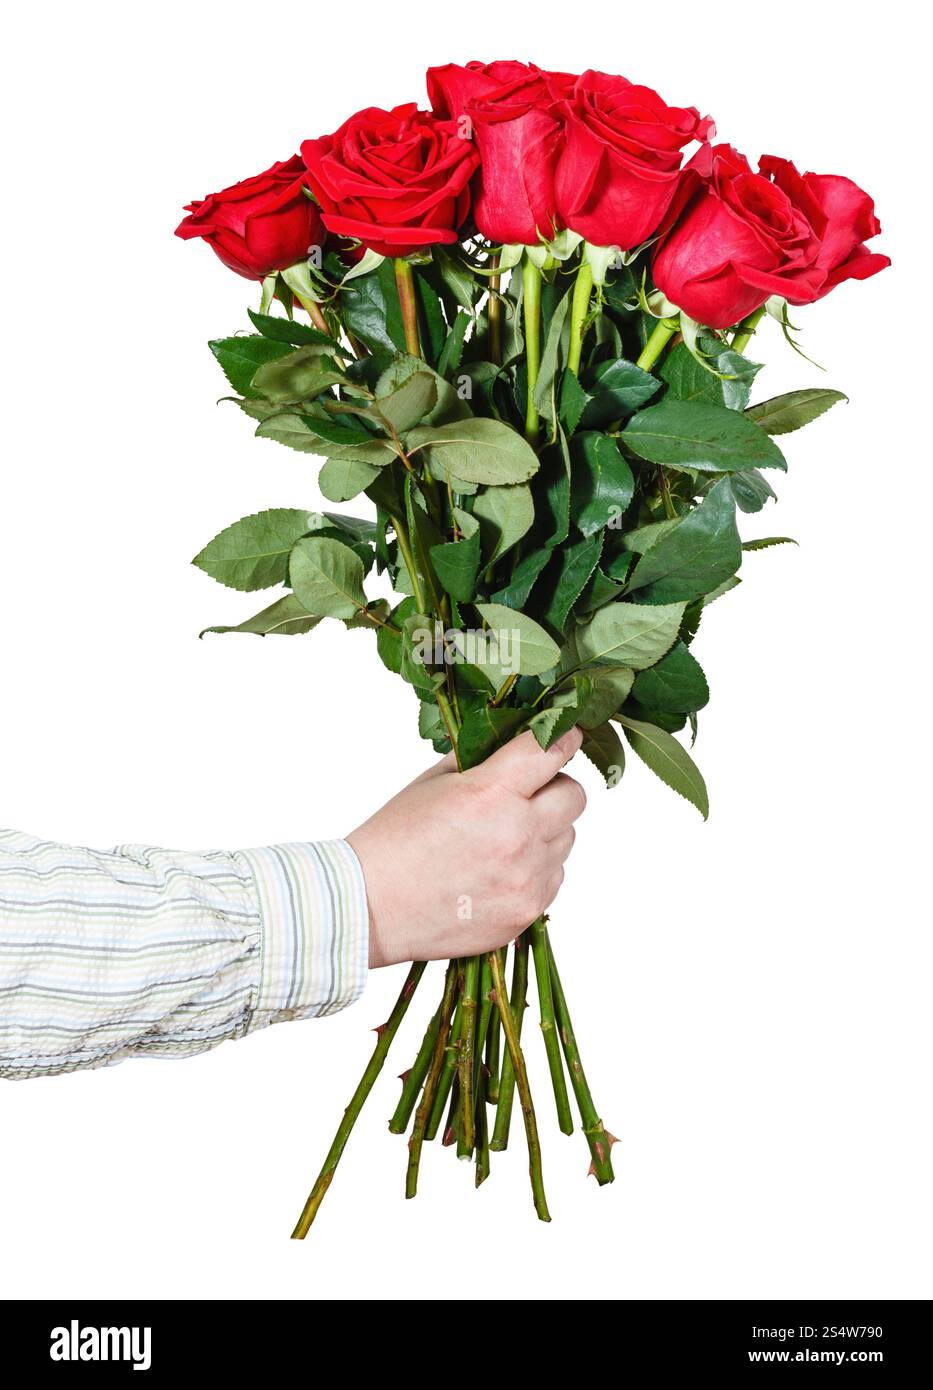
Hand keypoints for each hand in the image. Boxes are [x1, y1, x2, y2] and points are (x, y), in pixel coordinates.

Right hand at [348, 728, 585, 968]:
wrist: (370, 906)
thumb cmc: (394, 840)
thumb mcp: (432, 782)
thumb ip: (480, 761)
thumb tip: (515, 745)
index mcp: (490, 792)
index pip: (550, 750)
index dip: (562, 737)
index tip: (566, 734)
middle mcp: (517, 834)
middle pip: (574, 796)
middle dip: (555, 788)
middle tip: (529, 794)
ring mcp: (526, 877)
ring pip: (567, 839)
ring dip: (546, 832)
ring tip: (504, 839)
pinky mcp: (526, 910)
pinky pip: (554, 878)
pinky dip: (537, 869)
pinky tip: (501, 870)